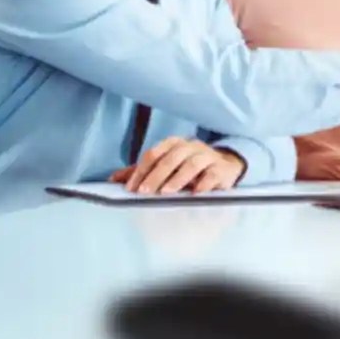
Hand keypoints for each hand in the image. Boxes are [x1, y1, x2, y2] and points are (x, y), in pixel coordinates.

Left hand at [111, 137, 246, 194]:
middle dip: (156, 176)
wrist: (225, 165)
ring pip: (192, 164)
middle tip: (145, 192)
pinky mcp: (222, 169)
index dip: (141, 171)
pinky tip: (194, 194)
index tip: (131, 188)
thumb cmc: (189, 167)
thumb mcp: (166, 166)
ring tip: (166, 192)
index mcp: (174, 144)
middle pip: (171, 158)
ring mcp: (208, 156)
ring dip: (178, 178)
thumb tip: (114, 179)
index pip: (154, 154)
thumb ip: (142, 171)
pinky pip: (213, 174)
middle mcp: (191, 147)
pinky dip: (204, 184)